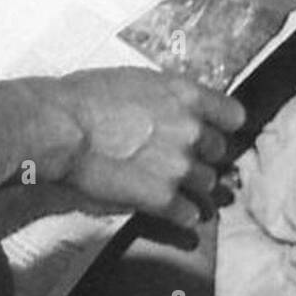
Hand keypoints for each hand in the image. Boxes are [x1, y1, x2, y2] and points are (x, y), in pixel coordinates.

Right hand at [45, 67, 244, 227]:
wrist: (62, 128)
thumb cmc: (86, 96)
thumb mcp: (135, 80)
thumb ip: (165, 96)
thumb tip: (172, 106)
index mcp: (186, 95)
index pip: (233, 115)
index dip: (223, 125)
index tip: (214, 131)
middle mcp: (191, 130)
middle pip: (220, 151)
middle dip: (203, 156)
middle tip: (184, 159)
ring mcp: (180, 166)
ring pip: (207, 183)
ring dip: (193, 187)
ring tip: (176, 187)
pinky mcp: (163, 198)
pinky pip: (188, 214)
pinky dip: (183, 215)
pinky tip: (175, 213)